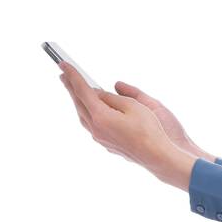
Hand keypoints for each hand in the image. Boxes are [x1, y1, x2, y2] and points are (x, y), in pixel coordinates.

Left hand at [58, 64, 195, 188]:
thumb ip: (112, 97)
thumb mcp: (133, 105)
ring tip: (74, 90)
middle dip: (71, 87)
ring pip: (83, 116)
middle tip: (64, 74)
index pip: (82, 90)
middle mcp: (96, 128)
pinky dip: (86, 113)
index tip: (63, 64)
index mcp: (101, 116)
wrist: (157, 157)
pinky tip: (89, 110)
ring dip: (77, 101)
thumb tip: (98, 94)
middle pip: (79, 103)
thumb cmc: (149, 130)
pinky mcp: (106, 144)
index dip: (73, 75)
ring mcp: (100, 138)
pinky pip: (90, 125)